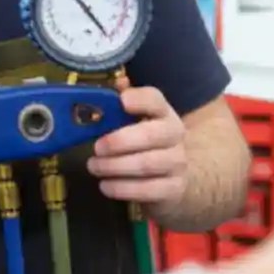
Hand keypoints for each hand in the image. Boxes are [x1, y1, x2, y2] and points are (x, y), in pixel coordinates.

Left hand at [87, 77, 188, 205]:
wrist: (179, 178)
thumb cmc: (148, 145)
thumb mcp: (138, 122)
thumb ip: (122, 103)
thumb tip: (117, 83)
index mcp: (163, 113)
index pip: (155, 100)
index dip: (139, 99)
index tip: (121, 102)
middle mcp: (175, 135)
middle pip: (150, 135)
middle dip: (119, 141)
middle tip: (96, 148)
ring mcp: (177, 163)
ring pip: (146, 164)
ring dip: (114, 166)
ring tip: (94, 166)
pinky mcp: (174, 189)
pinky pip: (147, 190)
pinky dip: (122, 189)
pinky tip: (106, 185)